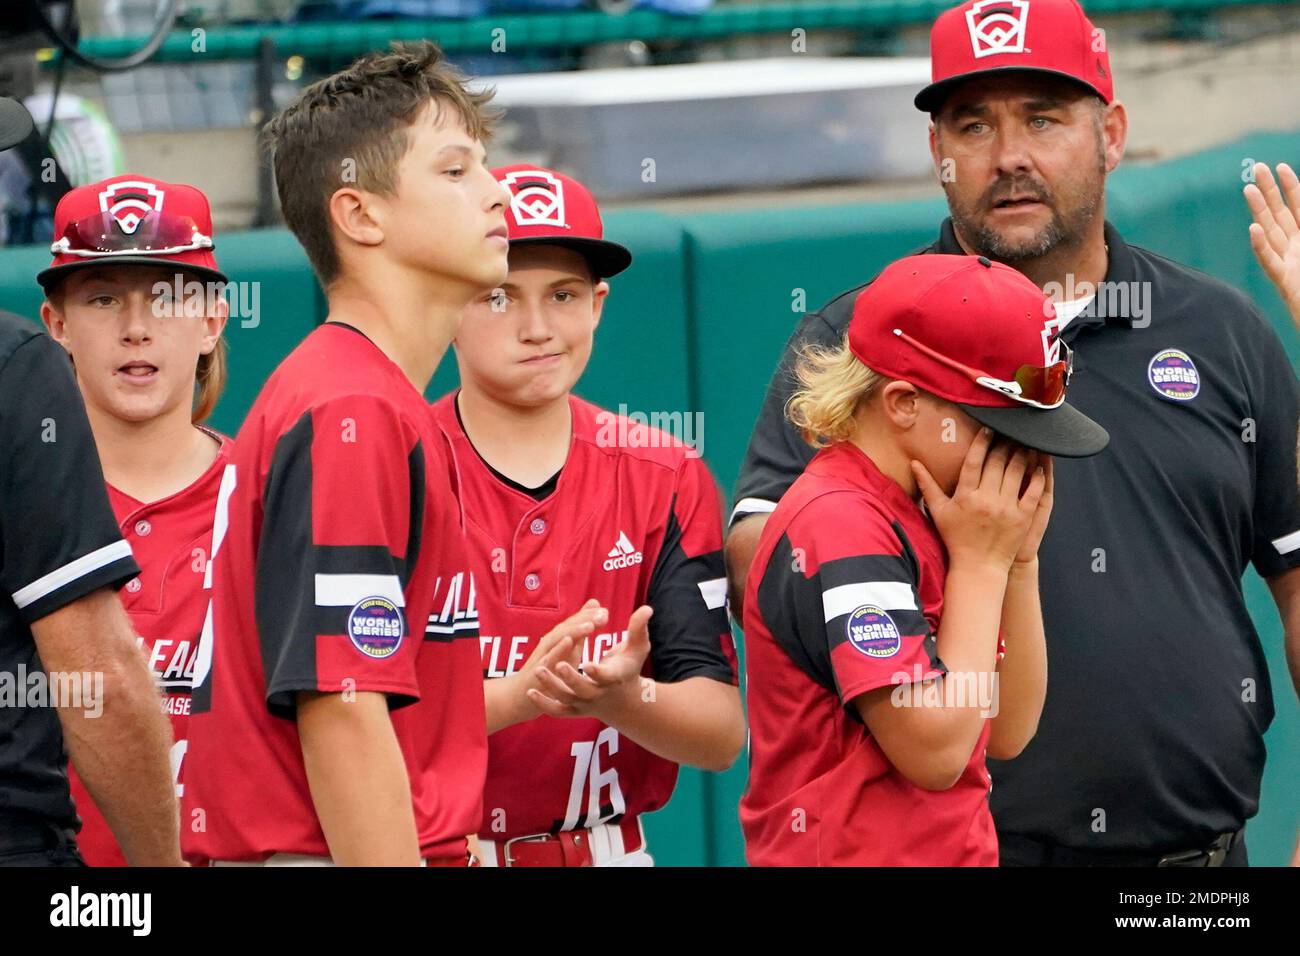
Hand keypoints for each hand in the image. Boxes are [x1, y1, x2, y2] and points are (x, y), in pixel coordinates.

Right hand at [511, 599, 604, 716]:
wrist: (519, 695)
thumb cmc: (548, 671)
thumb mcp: (567, 650)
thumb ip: (580, 632)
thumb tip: (596, 610)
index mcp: (559, 638)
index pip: (575, 623)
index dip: (589, 616)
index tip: (606, 612)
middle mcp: (550, 643)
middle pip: (568, 627)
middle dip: (585, 619)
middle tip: (603, 614)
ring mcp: (543, 656)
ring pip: (558, 640)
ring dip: (574, 631)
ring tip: (590, 625)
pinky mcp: (538, 671)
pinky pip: (548, 659)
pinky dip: (558, 649)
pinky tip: (569, 642)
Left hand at [527, 605, 653, 720]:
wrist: (624, 701)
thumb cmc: (630, 668)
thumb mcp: (638, 648)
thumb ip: (639, 628)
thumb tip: (647, 608)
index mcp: (614, 678)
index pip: (606, 677)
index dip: (597, 672)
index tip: (588, 664)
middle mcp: (599, 694)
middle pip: (583, 690)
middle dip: (571, 678)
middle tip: (559, 665)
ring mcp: (585, 705)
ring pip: (566, 700)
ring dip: (551, 687)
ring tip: (538, 670)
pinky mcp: (574, 710)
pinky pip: (557, 710)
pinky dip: (544, 704)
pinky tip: (531, 692)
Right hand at [911, 428, 1046, 573]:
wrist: (978, 567)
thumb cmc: (956, 538)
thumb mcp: (939, 511)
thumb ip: (927, 485)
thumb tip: (913, 463)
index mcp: (966, 496)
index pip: (974, 461)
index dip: (982, 442)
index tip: (988, 429)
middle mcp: (987, 500)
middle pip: (997, 462)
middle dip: (1004, 444)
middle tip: (1009, 432)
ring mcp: (1007, 508)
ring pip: (1017, 471)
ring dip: (1022, 453)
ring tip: (1024, 443)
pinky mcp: (1023, 517)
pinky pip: (1033, 490)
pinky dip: (1037, 475)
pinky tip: (1038, 464)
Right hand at [1244, 162, 1299, 326]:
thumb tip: (1290, 217)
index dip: (1291, 187)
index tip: (1280, 167)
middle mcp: (1296, 248)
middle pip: (1279, 214)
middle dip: (1269, 190)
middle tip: (1257, 168)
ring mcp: (1289, 263)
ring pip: (1271, 232)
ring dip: (1260, 211)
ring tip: (1249, 190)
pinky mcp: (1285, 282)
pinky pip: (1271, 261)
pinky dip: (1261, 246)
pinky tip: (1253, 230)